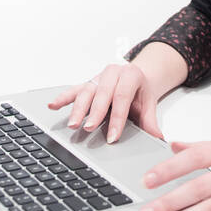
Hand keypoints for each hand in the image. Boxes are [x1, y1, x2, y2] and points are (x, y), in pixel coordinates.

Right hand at [46, 63, 163, 143]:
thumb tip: (157, 137)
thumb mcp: (149, 104)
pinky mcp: (87, 83)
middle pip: (102, 94)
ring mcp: (98, 77)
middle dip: (95, 113)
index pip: (122, 97)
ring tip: (73, 124)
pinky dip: (63, 98)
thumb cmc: (140, 91)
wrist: (135, 77)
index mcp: (130, 75)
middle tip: (89, 129)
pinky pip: (74, 90)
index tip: (113, 137)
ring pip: (86, 92)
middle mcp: (113, 73)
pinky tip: (53, 105)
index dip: (117, 118)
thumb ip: (151, 121)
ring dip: (78, 109)